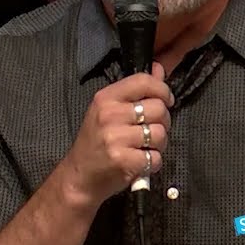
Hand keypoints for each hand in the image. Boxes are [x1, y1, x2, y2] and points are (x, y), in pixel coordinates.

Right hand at [65, 63, 172, 206]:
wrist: (79, 176)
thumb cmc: (95, 141)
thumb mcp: (108, 111)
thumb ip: (135, 91)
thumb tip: (160, 68)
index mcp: (105, 98)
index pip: (144, 81)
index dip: (162, 89)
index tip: (165, 100)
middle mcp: (110, 115)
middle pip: (158, 109)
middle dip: (163, 121)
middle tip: (151, 130)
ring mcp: (116, 138)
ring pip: (160, 134)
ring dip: (159, 144)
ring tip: (144, 148)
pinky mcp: (124, 161)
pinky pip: (156, 157)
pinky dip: (153, 162)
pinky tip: (140, 162)